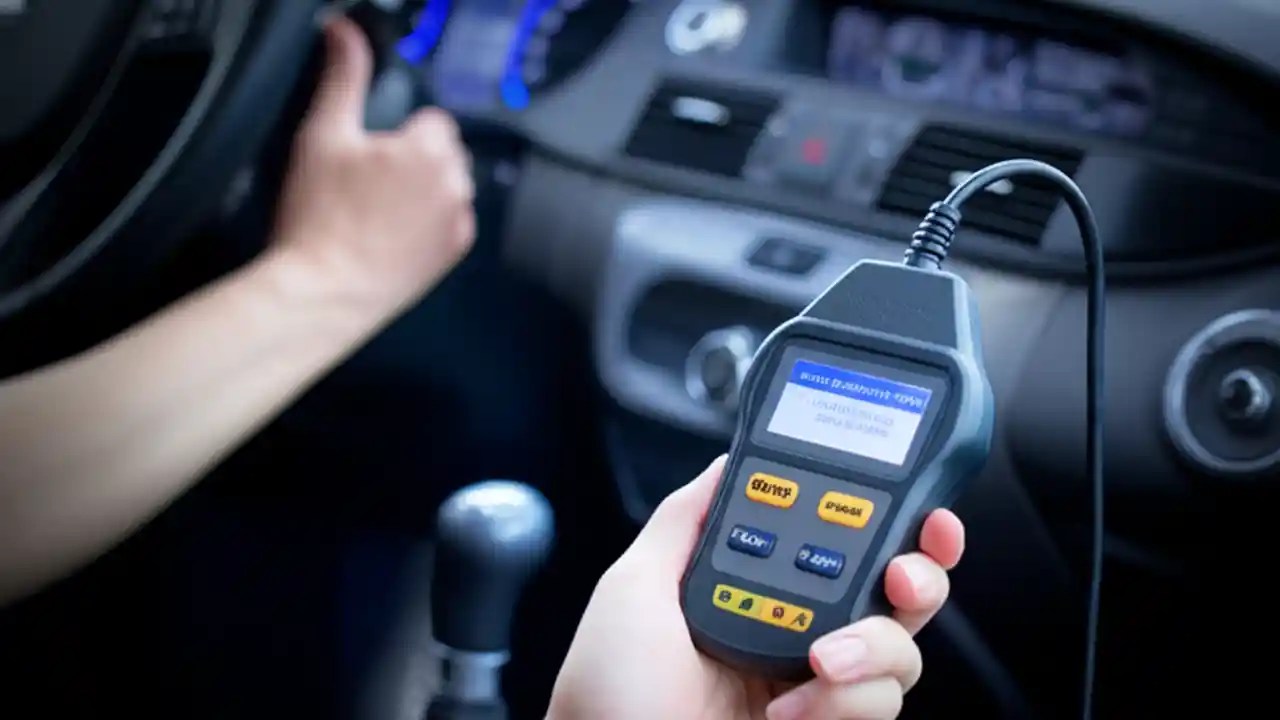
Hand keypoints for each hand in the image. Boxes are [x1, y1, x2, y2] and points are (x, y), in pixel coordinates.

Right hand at [267, 17, 474, 317]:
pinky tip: (395, 234)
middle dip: (414, 160)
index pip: (431, 120)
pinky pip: (452, 220)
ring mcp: (460, 219)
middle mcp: (456, 181)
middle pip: (444, 152)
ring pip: (450, 185)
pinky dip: (432, 222)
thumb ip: (342, 78)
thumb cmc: (318, 217)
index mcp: (429, 147)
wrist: (325, 292)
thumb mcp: (322, 136)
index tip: (369, 158)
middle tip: (368, 186)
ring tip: (380, 213)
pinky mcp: (456, 252)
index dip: (397, 135)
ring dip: (426, 190)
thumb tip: (343, 30)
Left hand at [548, 456, 964, 719]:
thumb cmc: (608, 690)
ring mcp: (819, 688)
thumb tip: (730, 460)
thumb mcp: (635, 584)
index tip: (917, 505)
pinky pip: (881, 705)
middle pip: (896, 591)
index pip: (841, 544)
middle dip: (920, 572)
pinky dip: (845, 702)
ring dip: (873, 647)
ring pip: (901, 649)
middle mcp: (800, 633)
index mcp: (760, 589)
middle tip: (901, 577)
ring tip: (821, 660)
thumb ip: (687, 518)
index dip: (891, 521)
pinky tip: (791, 710)